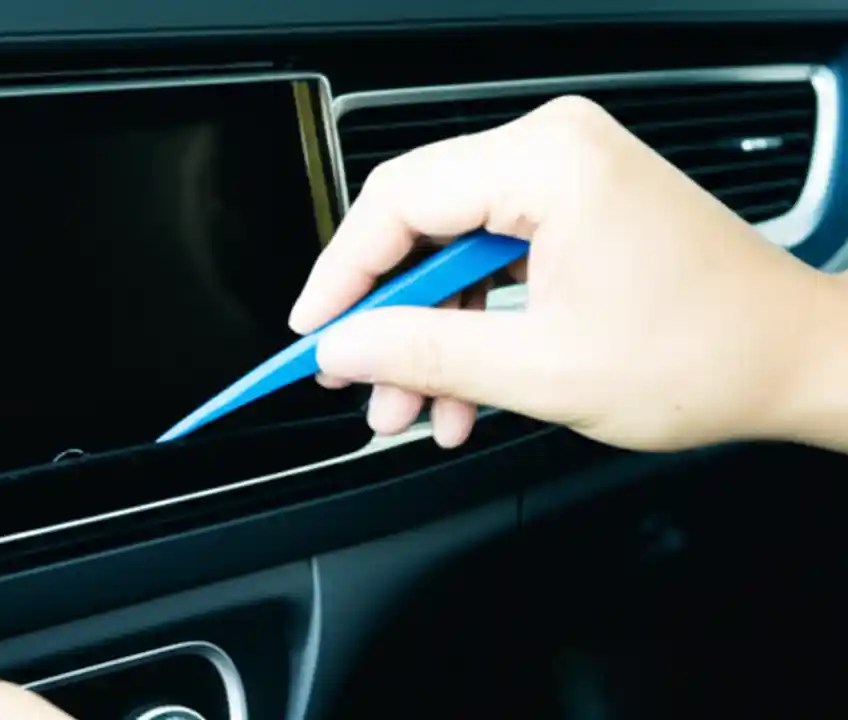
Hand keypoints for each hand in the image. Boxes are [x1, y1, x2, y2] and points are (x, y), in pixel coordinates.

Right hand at [290, 95, 847, 451]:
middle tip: (358, 381)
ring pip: (452, 255)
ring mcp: (567, 179)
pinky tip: (463, 393)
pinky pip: (491, 263)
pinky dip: (471, 327)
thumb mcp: (541, 369)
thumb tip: (345, 345)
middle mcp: (554, 152)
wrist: (795, 361)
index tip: (312, 328)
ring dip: (428, 337)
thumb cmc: (707, 351)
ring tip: (417, 408)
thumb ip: (424, 353)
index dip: (341, 272)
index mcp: (547, 163)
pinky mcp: (575, 210)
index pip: (398, 202)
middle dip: (387, 319)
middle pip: (419, 227)